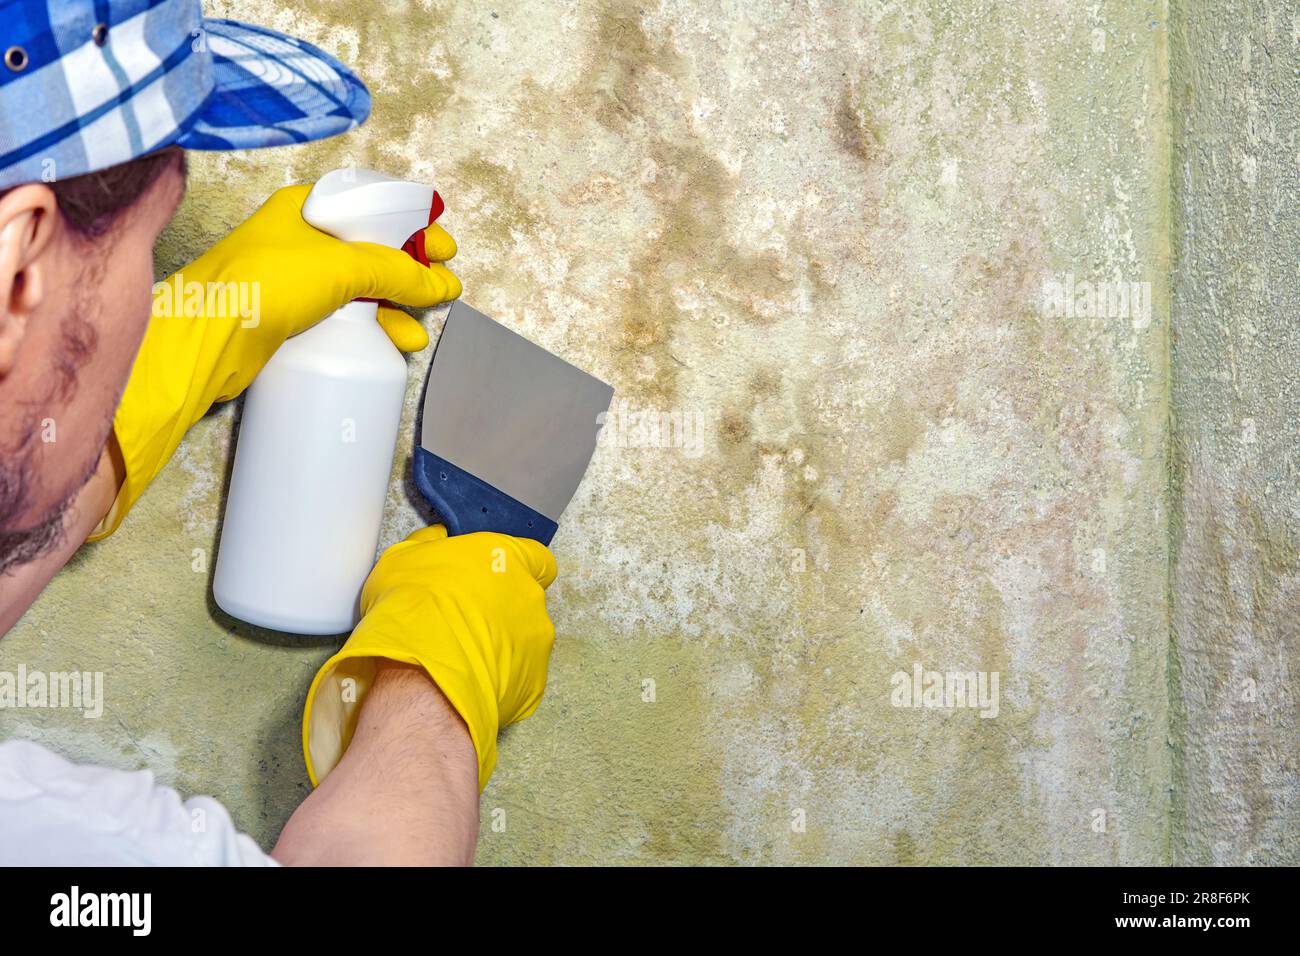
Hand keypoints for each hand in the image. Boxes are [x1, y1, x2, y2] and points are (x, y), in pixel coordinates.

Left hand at [89, 185, 459, 539]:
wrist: (206, 337)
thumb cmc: (260, 284)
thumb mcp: (339, 266)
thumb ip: (395, 271)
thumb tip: (438, 283)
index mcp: (305, 206)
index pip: (372, 205)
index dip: (413, 224)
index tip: (443, 246)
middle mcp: (299, 237)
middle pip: (371, 248)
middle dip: (411, 270)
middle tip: (443, 285)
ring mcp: (294, 277)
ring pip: (361, 285)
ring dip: (398, 303)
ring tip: (425, 321)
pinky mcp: (290, 314)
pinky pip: (345, 313)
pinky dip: (375, 324)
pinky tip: (398, 338)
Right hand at [303, 525, 557, 791]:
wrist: (420, 670)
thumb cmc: (412, 604)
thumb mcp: (403, 558)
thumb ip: (429, 543)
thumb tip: (438, 537)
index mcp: (509, 559)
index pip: (536, 558)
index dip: (516, 570)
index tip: (493, 581)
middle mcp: (533, 597)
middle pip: (527, 602)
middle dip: (503, 610)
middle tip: (467, 623)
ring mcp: (538, 643)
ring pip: (525, 641)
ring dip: (502, 646)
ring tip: (464, 658)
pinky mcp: (534, 683)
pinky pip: (519, 677)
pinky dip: (500, 680)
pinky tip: (470, 682)